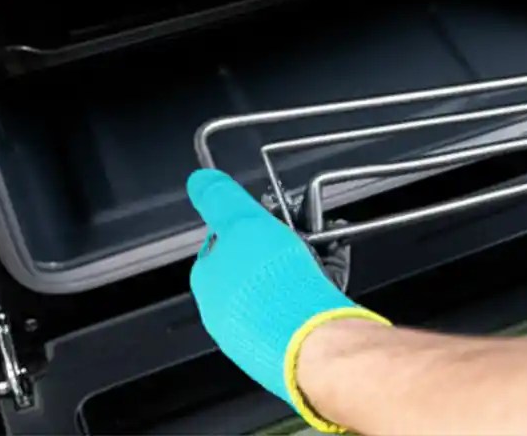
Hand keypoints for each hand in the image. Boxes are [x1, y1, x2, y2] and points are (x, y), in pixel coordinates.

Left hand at [187, 169, 387, 432]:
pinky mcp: (283, 345)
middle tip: (301, 233)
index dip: (249, 225)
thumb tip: (200, 181)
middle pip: (252, 266)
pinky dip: (313, 291)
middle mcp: (225, 311)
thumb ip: (220, 199)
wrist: (308, 337)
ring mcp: (253, 332)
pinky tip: (326, 281)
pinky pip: (298, 310)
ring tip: (321, 254)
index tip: (269, 216)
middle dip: (278, 246)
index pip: (221, 243)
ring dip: (300, 267)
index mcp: (208, 279)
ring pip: (277, 288)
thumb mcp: (242, 221)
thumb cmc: (271, 284)